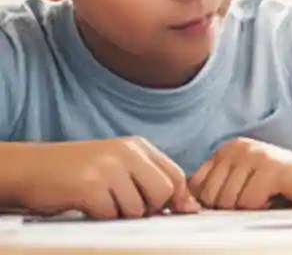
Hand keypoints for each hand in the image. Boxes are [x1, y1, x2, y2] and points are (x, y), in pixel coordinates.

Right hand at [16, 138, 199, 218]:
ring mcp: (108, 168)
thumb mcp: (117, 165)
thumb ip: (149, 179)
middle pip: (163, 192)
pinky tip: (88, 205)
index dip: (179, 198)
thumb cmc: (78, 171)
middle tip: (127, 208)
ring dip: (120, 214)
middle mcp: (127, 153)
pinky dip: (101, 217)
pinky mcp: (90, 187)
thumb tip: (187, 206)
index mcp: (137, 147)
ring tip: (102, 203)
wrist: (32, 167)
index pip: (175, 174)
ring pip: (137, 208)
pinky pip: (110, 215)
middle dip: (150, 209)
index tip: (177, 212)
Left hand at [190, 138, 291, 209]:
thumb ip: (216, 186)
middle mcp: (237, 147)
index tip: (234, 201)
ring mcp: (254, 155)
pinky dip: (262, 207)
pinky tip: (275, 196)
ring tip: (265, 196)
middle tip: (254, 199)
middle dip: (230, 207)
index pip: (196, 186)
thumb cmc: (280, 185)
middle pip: (210, 196)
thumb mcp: (242, 180)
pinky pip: (249, 202)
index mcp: (227, 149)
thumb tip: (185, 205)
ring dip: (248, 207)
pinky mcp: (270, 167)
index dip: (210, 203)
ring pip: (228, 200)